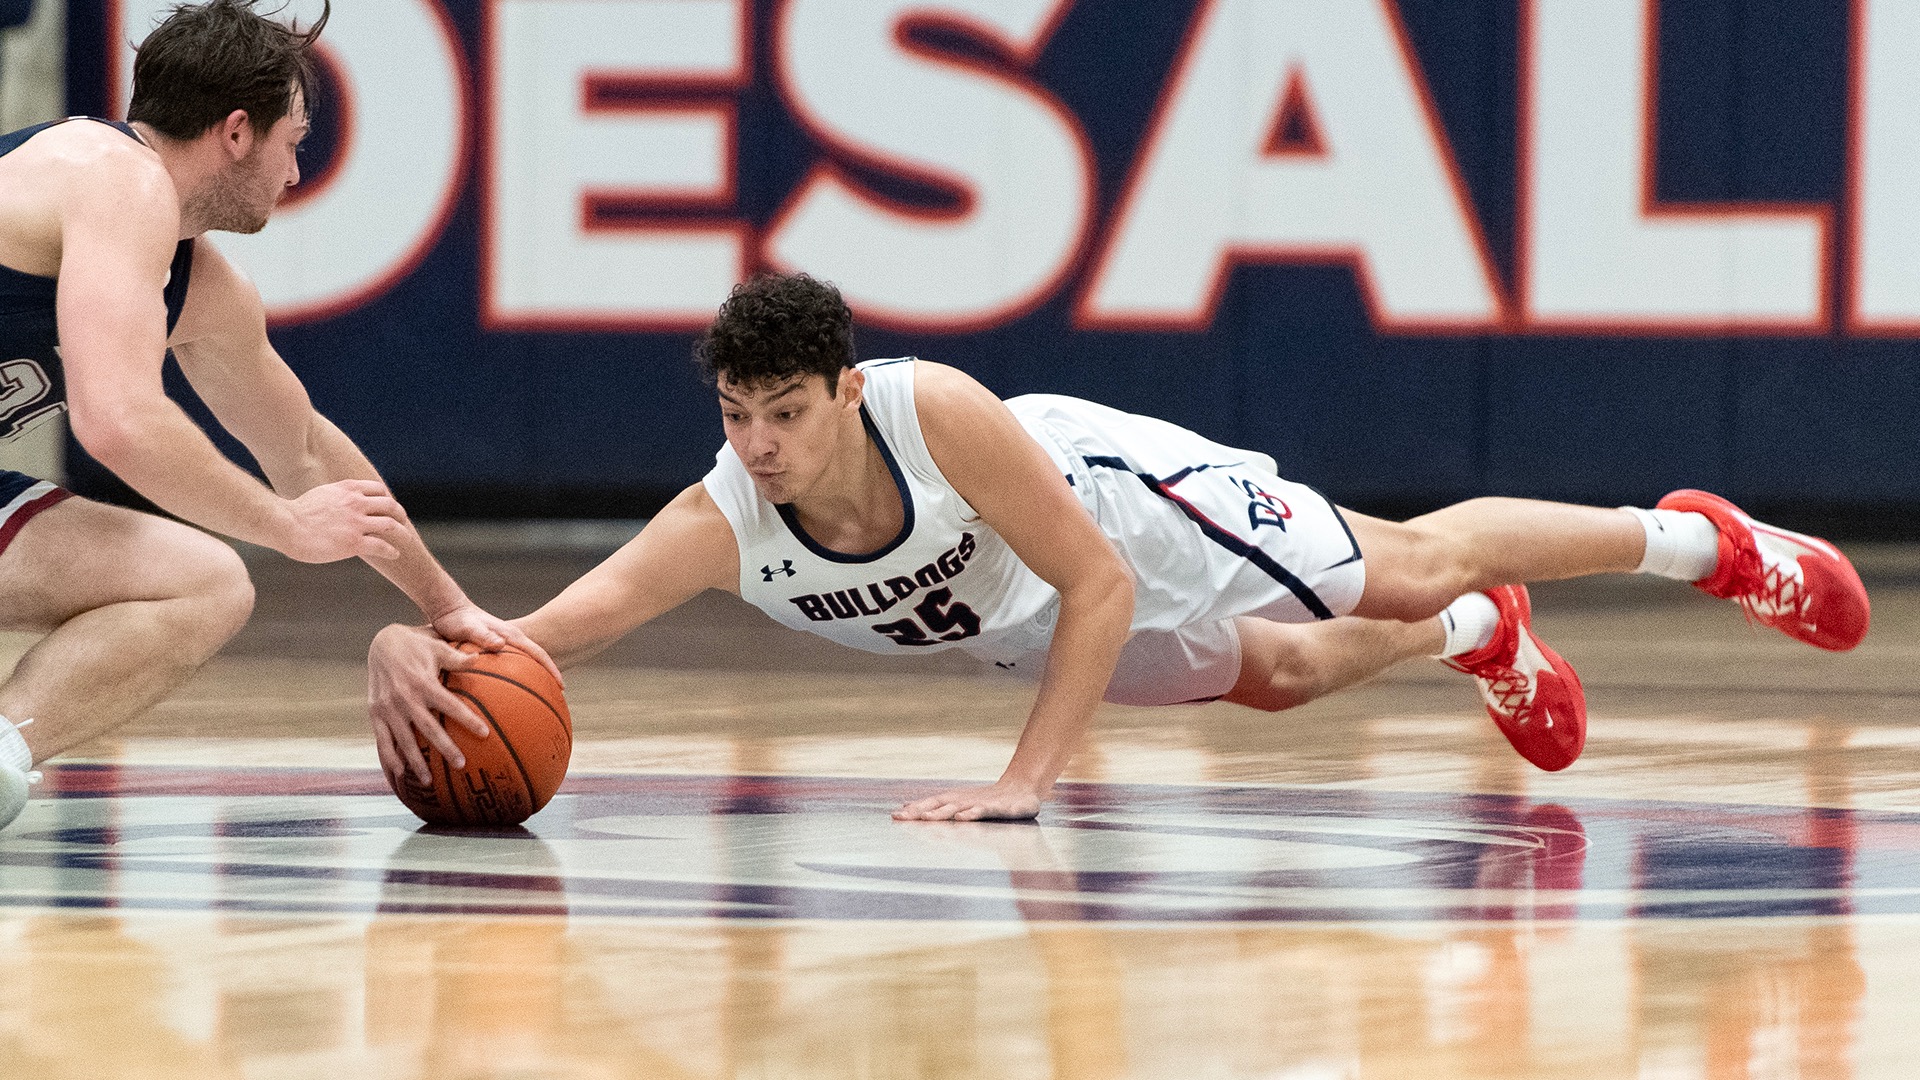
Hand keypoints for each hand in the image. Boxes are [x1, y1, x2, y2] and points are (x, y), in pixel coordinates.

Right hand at [281, 479, 405, 562]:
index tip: (389, 507)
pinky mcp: (354, 542)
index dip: (386, 499)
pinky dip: (392, 550)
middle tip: (403, 522)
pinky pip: (381, 546)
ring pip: (391, 525)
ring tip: (407, 540)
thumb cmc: (297, 513)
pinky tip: (395, 554)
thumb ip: (337, 496)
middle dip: (399, 514)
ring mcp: (357, 523)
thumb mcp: (322, 494)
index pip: (377, 490)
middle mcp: (356, 503)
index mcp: (348, 489)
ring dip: (403, 533)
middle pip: (390, 506)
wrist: (286, 525)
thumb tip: (341, 502)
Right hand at [367, 623, 487, 786]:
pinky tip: (400, 773)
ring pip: (403, 740)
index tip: (484, 733)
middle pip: (428, 728)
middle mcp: (405, 698)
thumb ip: (459, 657)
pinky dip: (390, 758)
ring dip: (416, 761)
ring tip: (429, 781)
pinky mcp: (375, 714)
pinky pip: (382, 740)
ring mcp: (388, 708)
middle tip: (461, 764)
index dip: (467, 719)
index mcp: (423, 683)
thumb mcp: (438, 647)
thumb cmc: (417, 645)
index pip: (450, 705)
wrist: (382, 643)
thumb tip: (483, 658)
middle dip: (444, 747)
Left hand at [430, 603, 563, 685]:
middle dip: (548, 676)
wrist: (449, 609)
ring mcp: (503, 644)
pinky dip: (515, 677)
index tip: (561, 686)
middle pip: (536, 659)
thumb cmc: (457, 619)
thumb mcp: (469, 628)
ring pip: (525, 663)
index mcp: (511, 635)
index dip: (551, 669)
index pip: (538, 653)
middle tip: (556, 696)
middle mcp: (511, 640)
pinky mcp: (494, 648)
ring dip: (533, 678)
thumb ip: (483, 636)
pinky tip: (509, 692)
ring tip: (538, 697)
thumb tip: (500, 645)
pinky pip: (510, 665)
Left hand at [892, 781, 1047, 821]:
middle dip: (920, 811)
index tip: (894, 816)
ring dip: (942, 812)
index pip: (929, 804)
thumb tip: (906, 806)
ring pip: (958, 808)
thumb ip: (934, 807)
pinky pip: (984, 811)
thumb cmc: (986, 800)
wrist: (1020, 790)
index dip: (912, 810)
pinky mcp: (998, 808)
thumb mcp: (959, 803)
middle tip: (903, 817)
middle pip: (938, 805)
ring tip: (927, 817)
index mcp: (954, 800)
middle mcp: (964, 800)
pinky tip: (963, 817)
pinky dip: (972, 813)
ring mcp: (980, 803)